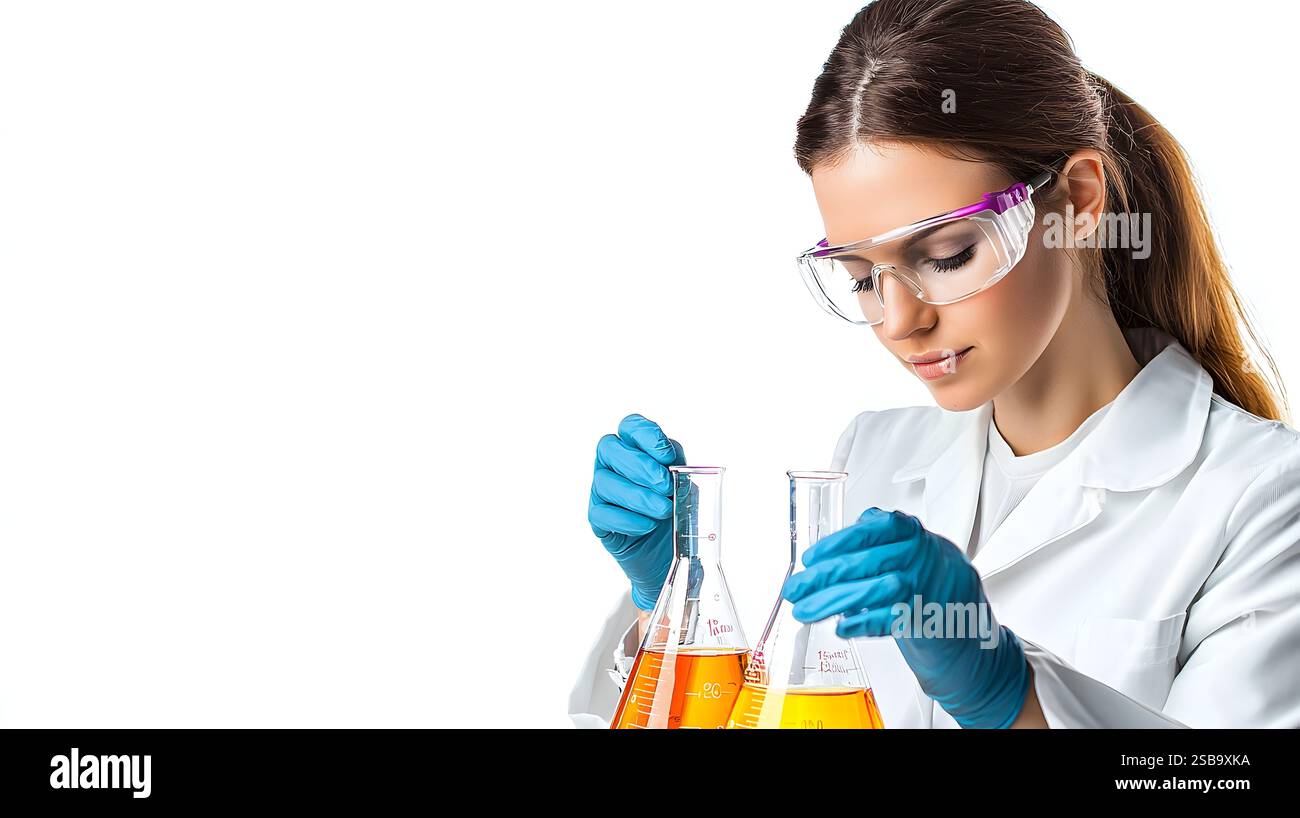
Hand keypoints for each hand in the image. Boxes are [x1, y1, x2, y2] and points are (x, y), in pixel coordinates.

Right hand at [588, 414, 685, 610]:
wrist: (669, 548)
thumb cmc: (674, 507)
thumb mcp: (683, 482)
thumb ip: (679, 470)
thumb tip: (676, 470)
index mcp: (634, 447)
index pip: (630, 425)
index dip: (646, 436)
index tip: (668, 457)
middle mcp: (611, 464)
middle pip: (608, 448)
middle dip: (640, 466)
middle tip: (666, 486)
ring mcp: (601, 490)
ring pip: (605, 482)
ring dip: (638, 496)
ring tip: (663, 510)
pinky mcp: (597, 518)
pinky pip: (602, 513)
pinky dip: (628, 520)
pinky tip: (648, 525)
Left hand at [780, 507, 1030, 728]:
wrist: (974, 641)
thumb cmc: (935, 596)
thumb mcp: (915, 558)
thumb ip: (882, 543)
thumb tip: (841, 537)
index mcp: (920, 538)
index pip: (879, 526)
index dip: (841, 540)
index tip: (811, 556)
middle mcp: (928, 559)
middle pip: (868, 562)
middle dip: (824, 576)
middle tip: (795, 588)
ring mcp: (931, 589)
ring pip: (875, 590)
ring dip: (834, 602)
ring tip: (806, 611)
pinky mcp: (932, 621)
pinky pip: (892, 620)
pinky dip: (863, 624)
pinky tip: (841, 627)